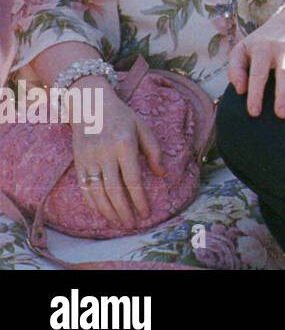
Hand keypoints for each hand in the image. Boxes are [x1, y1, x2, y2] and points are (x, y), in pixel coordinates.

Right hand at [70, 80, 164, 228]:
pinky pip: (84, 187)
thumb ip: (153, 150)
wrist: (90, 104)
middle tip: (132, 225)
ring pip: (97, 192)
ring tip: (118, 223)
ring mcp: (89, 159)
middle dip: (123, 211)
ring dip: (108, 211)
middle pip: (114, 190)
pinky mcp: (78, 162)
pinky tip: (101, 211)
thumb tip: (162, 174)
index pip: (132, 179)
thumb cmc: (122, 116)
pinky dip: (92, 202)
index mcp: (124, 145)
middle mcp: (105, 154)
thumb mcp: (143, 127)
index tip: (146, 213)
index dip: (139, 199)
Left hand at [228, 6, 284, 118]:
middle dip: (283, 94)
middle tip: (281, 115)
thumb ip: (235, 69)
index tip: (254, 113)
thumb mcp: (240, 50)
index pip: (258, 73)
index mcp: (262, 49)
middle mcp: (283, 50)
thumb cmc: (258, 46)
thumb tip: (240, 91)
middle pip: (284, 73)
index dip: (256, 93)